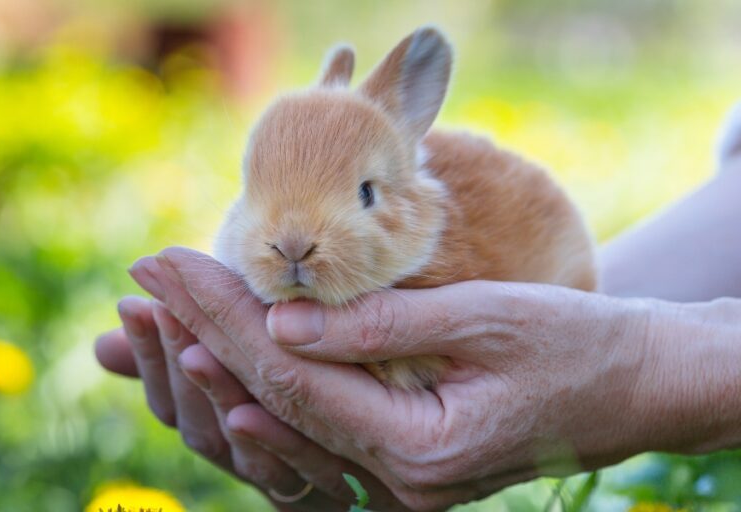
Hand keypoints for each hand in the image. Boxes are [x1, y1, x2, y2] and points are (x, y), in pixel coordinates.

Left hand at [131, 247, 736, 509]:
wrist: (634, 385)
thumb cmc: (574, 342)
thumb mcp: (482, 320)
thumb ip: (375, 328)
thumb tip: (277, 324)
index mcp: (422, 452)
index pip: (294, 380)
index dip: (224, 317)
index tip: (167, 260)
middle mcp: (398, 484)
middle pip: (276, 405)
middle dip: (203, 334)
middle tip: (145, 276)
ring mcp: (395, 484)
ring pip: (284, 424)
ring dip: (215, 365)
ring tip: (154, 316)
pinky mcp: (396, 465)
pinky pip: (312, 431)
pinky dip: (260, 390)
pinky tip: (212, 364)